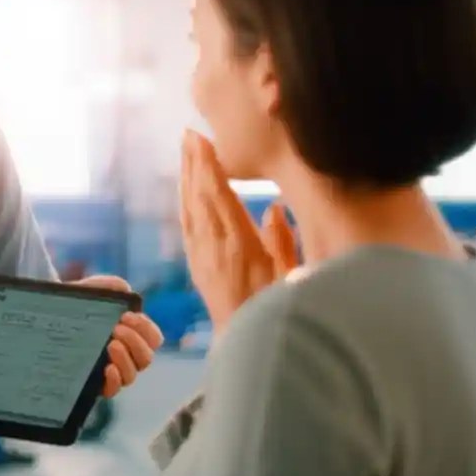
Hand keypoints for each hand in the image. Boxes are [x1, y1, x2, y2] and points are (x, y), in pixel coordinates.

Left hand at [74, 275, 164, 397]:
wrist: (43, 322)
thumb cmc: (71, 308)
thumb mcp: (87, 293)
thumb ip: (106, 286)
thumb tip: (123, 288)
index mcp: (129, 334)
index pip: (152, 337)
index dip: (145, 328)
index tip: (127, 316)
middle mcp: (124, 356)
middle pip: (146, 358)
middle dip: (135, 342)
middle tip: (117, 329)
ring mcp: (110, 372)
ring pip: (132, 375)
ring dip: (126, 359)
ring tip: (110, 344)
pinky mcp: (94, 385)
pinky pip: (113, 390)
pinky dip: (115, 380)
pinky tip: (107, 368)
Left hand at [179, 130, 297, 335]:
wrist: (245, 342)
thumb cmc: (275, 310)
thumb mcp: (290, 276)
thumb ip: (282, 241)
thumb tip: (273, 207)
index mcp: (240, 245)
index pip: (219, 195)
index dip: (209, 165)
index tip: (202, 139)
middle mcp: (215, 246)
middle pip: (199, 195)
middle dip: (193, 162)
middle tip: (188, 133)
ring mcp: (202, 255)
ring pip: (189, 207)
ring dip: (186, 176)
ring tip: (185, 151)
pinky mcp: (196, 264)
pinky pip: (187, 224)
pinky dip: (185, 200)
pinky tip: (185, 188)